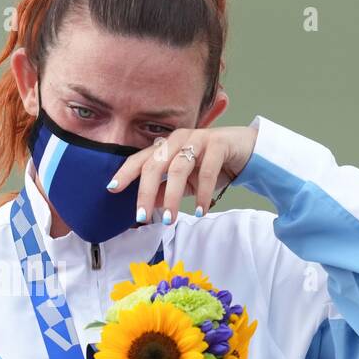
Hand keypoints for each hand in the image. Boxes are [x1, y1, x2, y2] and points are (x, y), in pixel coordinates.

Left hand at [106, 124, 258, 224]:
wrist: (247, 151)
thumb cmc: (212, 165)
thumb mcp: (185, 182)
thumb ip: (165, 191)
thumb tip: (147, 205)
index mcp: (166, 147)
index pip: (140, 159)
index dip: (125, 173)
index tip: (112, 189)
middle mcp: (178, 140)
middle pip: (154, 165)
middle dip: (145, 192)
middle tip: (142, 217)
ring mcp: (198, 139)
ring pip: (178, 168)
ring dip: (172, 197)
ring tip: (170, 220)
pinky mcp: (219, 143)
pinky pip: (207, 170)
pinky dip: (202, 193)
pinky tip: (200, 211)